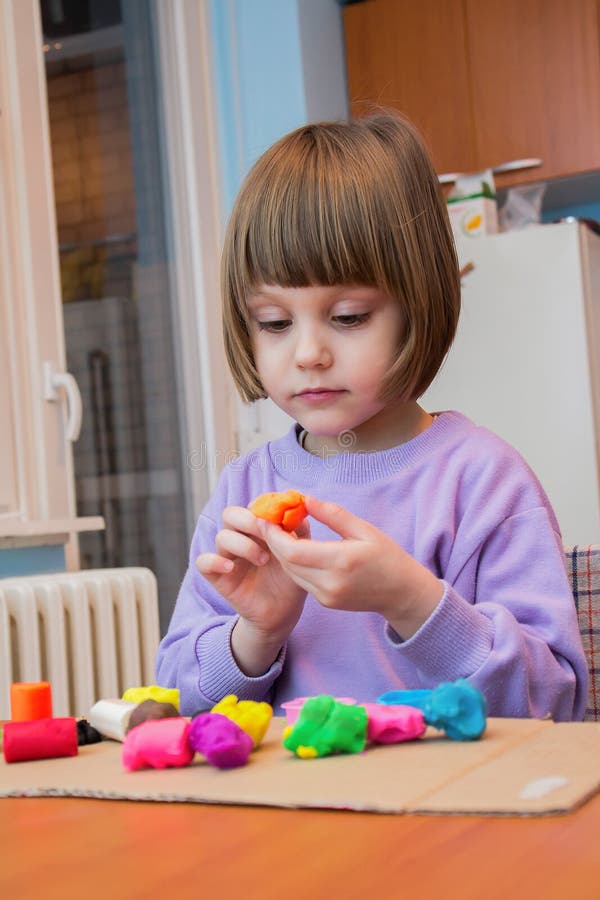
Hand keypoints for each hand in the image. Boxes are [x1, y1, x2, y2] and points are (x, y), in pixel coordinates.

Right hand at [196, 505, 309, 671]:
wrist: (283, 612)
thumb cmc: (290, 579)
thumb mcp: (300, 554)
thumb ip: (299, 532)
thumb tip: (299, 509)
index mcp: (258, 529)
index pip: (252, 506)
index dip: (264, 508)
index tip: (282, 520)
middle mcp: (240, 538)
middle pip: (230, 514)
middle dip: (248, 520)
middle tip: (267, 534)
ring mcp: (227, 556)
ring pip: (221, 537)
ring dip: (243, 545)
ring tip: (264, 560)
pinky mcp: (218, 576)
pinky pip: (203, 561)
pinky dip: (215, 561)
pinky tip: (232, 568)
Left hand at [257, 495, 443, 638]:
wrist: (401, 593)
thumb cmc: (387, 556)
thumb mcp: (364, 529)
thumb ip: (332, 514)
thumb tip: (305, 499)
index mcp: (341, 561)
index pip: (293, 551)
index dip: (274, 535)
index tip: (267, 517)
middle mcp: (331, 583)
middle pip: (287, 562)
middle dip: (273, 541)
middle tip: (267, 521)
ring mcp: (327, 596)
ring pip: (291, 573)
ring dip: (281, 553)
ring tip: (278, 532)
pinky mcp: (326, 602)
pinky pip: (301, 581)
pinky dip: (293, 564)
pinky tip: (294, 549)